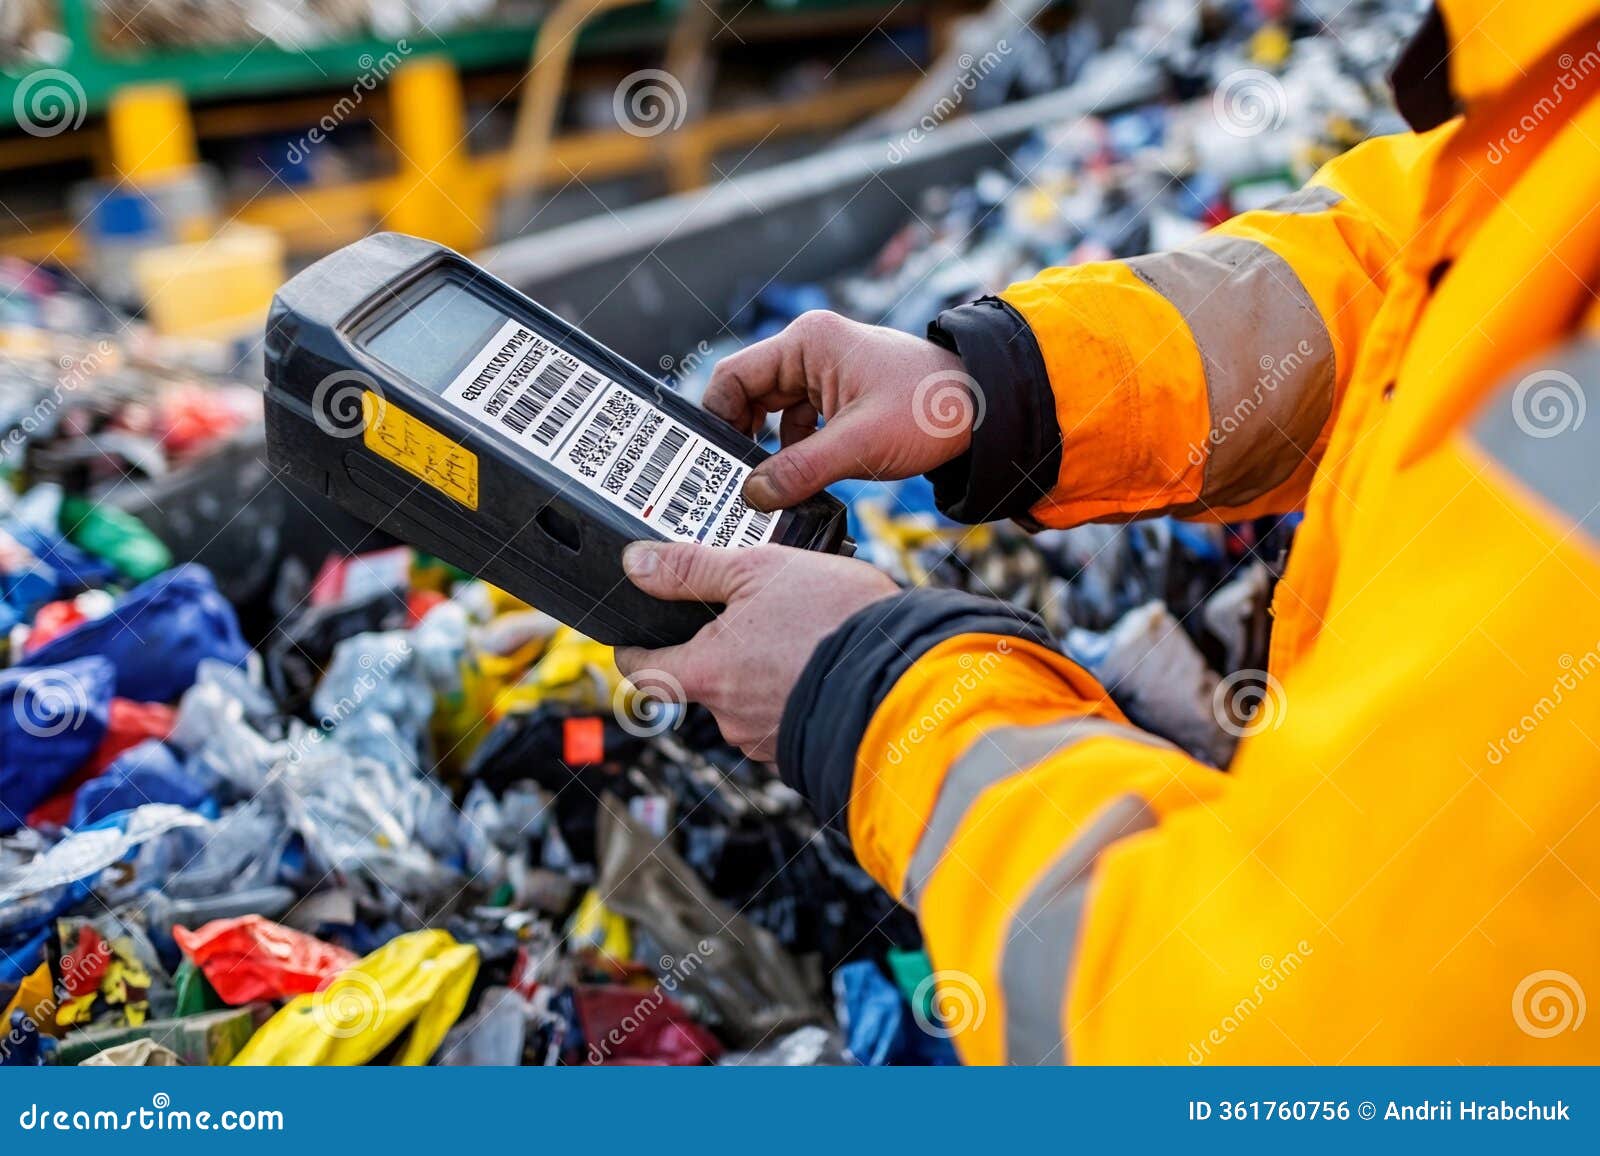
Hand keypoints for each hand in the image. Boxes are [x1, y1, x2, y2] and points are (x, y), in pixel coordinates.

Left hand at [613, 539, 898, 761]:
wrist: (904, 677)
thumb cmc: (834, 623)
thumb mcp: (758, 569)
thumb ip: (691, 567)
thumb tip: (636, 563)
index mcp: (705, 672)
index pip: (643, 671)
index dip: (634, 650)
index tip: (633, 639)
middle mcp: (729, 716)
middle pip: (704, 681)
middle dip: (724, 651)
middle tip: (755, 615)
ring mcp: (766, 739)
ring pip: (748, 700)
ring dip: (764, 672)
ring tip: (802, 635)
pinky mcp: (804, 751)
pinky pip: (786, 718)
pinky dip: (796, 693)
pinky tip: (821, 665)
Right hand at [704, 310, 977, 510]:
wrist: (987, 410)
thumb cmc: (930, 411)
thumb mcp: (859, 445)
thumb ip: (799, 471)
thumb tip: (752, 494)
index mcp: (808, 343)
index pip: (734, 377)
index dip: (716, 420)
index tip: (710, 462)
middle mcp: (811, 351)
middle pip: (749, 395)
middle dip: (739, 439)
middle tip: (729, 483)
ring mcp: (826, 372)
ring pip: (773, 414)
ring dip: (768, 450)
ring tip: (763, 488)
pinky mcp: (841, 396)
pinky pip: (799, 424)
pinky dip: (793, 452)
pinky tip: (798, 480)